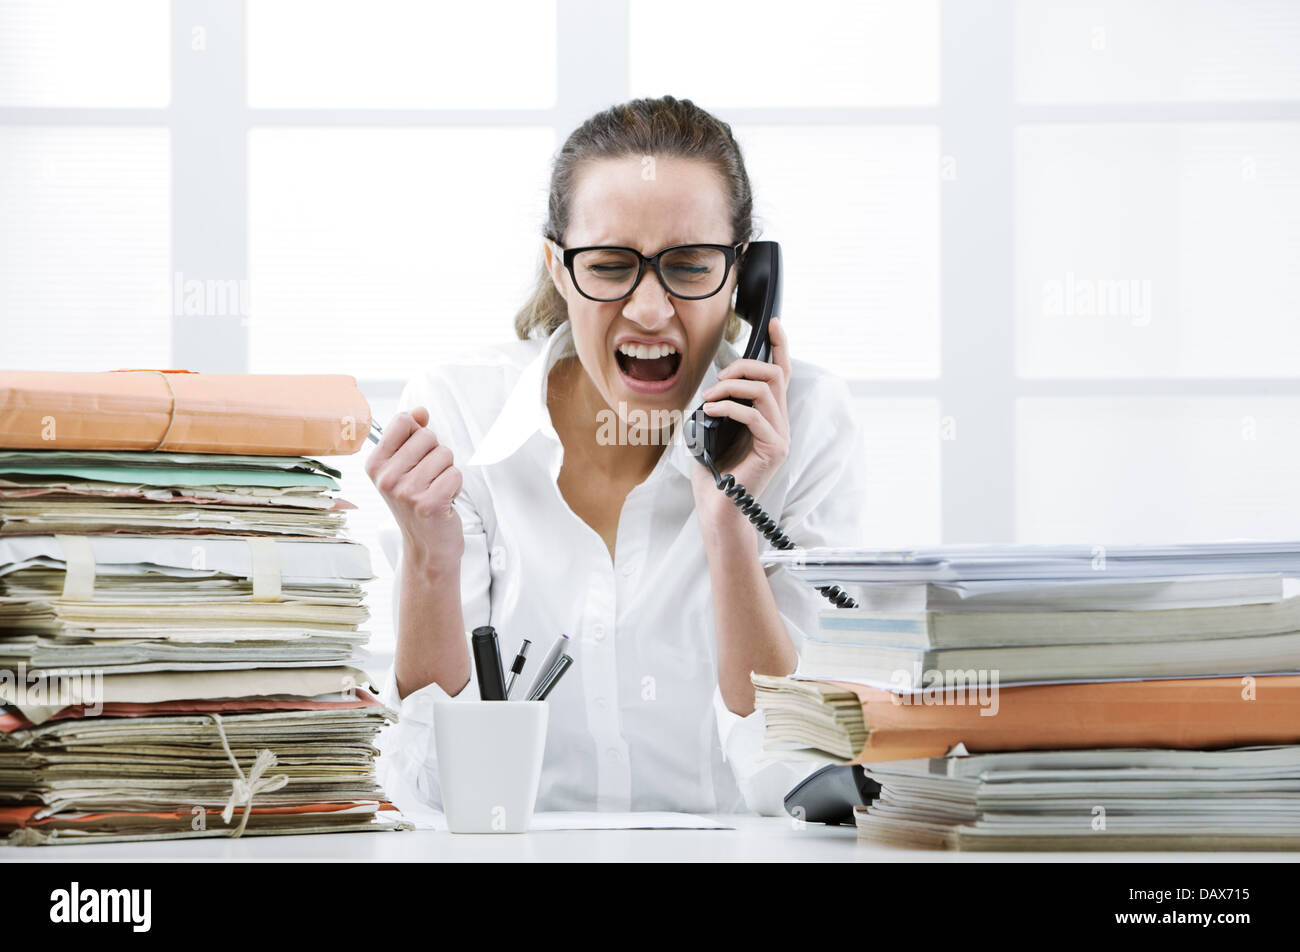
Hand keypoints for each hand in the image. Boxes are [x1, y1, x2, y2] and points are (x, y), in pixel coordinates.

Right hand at [365, 407, 463, 568]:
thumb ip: (411, 434)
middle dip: (436, 455)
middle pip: (427, 436)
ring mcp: (406, 492)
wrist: (427, 546)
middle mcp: (386, 478)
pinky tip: (445, 501)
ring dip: (447, 471)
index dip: (418, 434)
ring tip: (436, 490)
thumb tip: (420, 411)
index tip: (416, 456)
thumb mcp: (405, 466)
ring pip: (445, 454)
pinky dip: (456, 486)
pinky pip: (455, 474)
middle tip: (428, 479)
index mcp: (375, 464)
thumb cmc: (417, 502)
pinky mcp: (429, 504)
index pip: (403, 421)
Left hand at [689, 317, 792, 533]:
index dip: (780, 346)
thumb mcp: (713, 431)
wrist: (717, 510)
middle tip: (719, 379)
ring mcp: (780, 437)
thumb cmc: (713, 475)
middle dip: (746, 367)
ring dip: (734, 387)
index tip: (772, 323)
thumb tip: (713, 388)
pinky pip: (755, 416)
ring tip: (709, 399)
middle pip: (775, 375)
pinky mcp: (774, 450)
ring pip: (767, 391)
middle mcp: (780, 424)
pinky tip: (711, 411)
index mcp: (769, 417)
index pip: (782, 375)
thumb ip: (721, 408)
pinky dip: (730, 408)